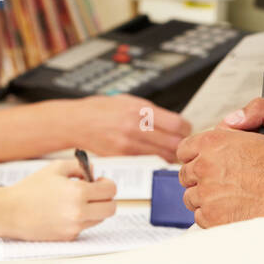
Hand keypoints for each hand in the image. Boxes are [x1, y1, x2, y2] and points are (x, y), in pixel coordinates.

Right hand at [3, 159, 116, 240]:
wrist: (11, 212)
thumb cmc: (31, 188)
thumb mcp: (56, 169)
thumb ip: (79, 167)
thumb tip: (93, 170)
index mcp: (79, 193)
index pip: (110, 190)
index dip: (107, 183)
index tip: (99, 180)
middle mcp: (79, 213)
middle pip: (111, 208)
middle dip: (106, 198)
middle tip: (95, 192)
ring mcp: (74, 227)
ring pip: (99, 219)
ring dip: (95, 209)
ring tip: (78, 200)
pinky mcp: (68, 237)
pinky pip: (84, 227)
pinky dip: (81, 219)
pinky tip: (66, 211)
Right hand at [64, 95, 191, 160]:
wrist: (77, 123)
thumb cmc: (100, 110)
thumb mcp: (128, 101)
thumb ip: (150, 111)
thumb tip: (172, 120)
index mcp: (139, 109)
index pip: (176, 123)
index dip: (186, 128)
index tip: (186, 129)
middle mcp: (135, 127)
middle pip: (174, 142)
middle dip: (182, 143)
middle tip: (182, 142)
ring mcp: (128, 144)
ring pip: (163, 155)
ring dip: (171, 154)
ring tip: (170, 150)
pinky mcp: (122, 158)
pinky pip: (148, 162)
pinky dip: (155, 160)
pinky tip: (154, 155)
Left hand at [176, 128, 263, 227]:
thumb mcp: (253, 136)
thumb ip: (227, 135)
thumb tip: (215, 135)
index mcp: (212, 143)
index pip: (184, 149)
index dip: (193, 156)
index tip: (197, 162)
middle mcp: (205, 166)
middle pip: (185, 174)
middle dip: (198, 178)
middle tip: (215, 181)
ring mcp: (207, 193)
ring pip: (191, 197)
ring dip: (204, 198)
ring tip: (226, 197)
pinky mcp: (212, 216)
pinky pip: (200, 217)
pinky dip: (212, 216)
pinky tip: (229, 210)